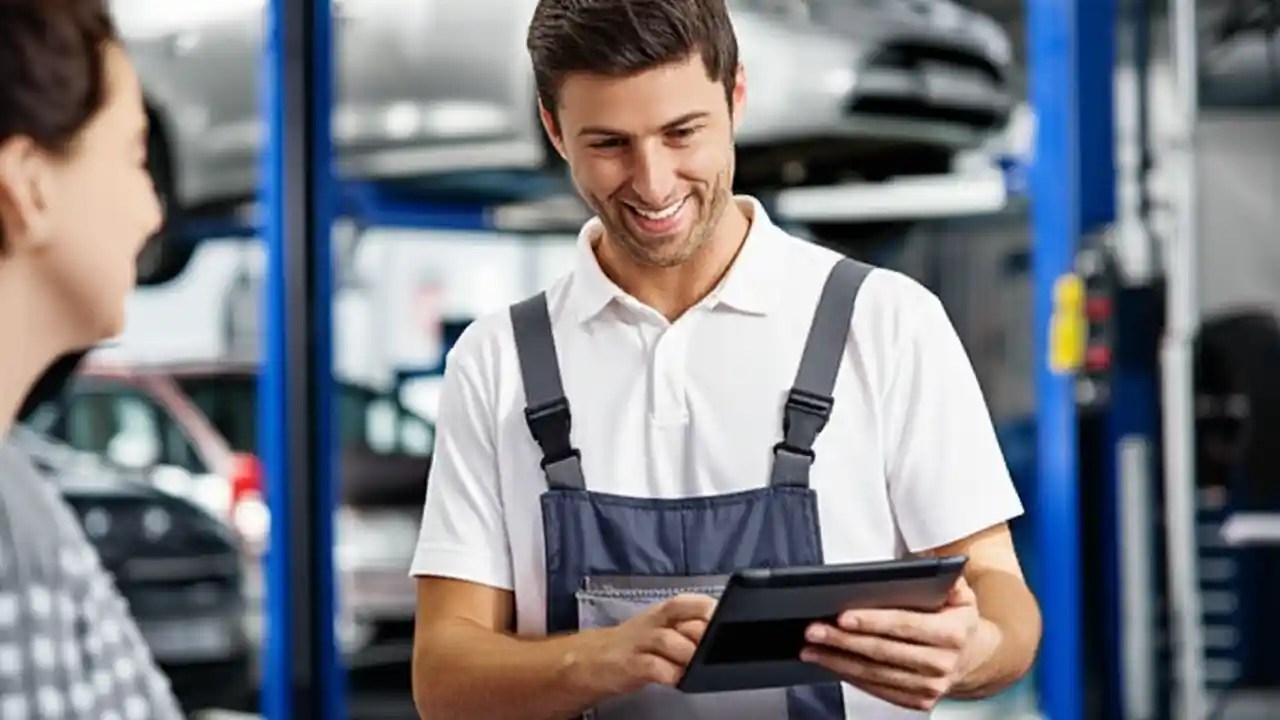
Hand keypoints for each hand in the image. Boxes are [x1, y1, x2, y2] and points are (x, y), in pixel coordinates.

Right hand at [576, 593, 716, 695]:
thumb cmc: (635, 645)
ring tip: (696, 665)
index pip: (690, 602)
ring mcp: (640, 643)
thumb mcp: (660, 630)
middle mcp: (653, 623)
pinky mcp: (630, 665)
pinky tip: (677, 679)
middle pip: (685, 620)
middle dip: (704, 634)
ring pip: (670, 641)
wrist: (593, 660)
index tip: (725, 620)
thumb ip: (687, 629)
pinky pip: (654, 667)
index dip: (708, 609)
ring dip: (688, 654)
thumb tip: (720, 633)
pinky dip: (670, 673)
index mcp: (664, 613)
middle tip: (713, 647)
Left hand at [800, 577, 995, 710]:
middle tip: (814, 630)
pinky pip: (879, 690)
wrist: (975, 657)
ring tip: (812, 649)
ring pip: (875, 674)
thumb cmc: (958, 620)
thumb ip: (946, 577)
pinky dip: (852, 677)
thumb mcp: (961, 593)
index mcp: (953, 633)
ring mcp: (931, 686)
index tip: (843, 616)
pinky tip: (832, 665)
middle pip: (883, 651)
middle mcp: (942, 663)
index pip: (905, 625)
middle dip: (843, 640)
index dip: (872, 621)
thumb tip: (928, 561)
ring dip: (839, 661)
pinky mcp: (919, 701)